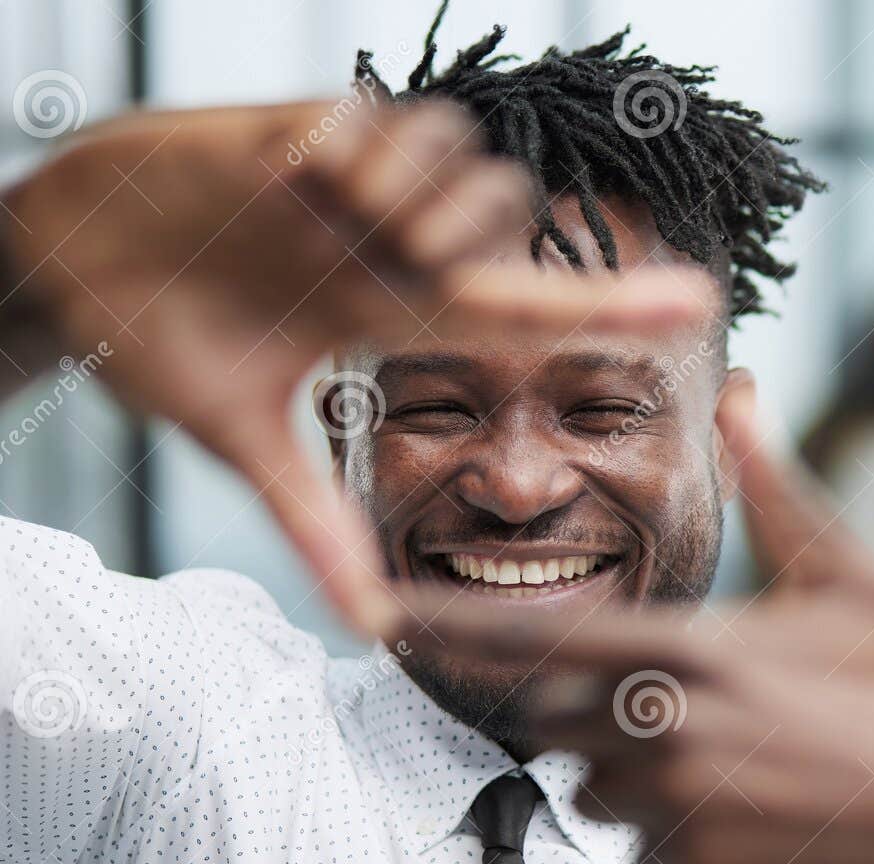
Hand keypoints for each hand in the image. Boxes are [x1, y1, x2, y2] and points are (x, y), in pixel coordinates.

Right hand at [0, 99, 709, 628]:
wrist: (62, 262)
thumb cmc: (157, 341)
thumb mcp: (242, 439)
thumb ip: (314, 521)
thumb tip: (372, 627)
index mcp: (391, 312)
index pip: (526, 308)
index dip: (610, 306)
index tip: (697, 307)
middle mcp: (392, 244)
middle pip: (510, 215)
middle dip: (478, 242)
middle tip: (402, 268)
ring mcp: (355, 184)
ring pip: (466, 156)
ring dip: (423, 199)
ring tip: (345, 224)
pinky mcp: (305, 126)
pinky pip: (384, 116)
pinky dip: (367, 153)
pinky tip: (303, 179)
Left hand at [392, 387, 873, 863]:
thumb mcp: (847, 573)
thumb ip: (772, 486)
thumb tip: (743, 390)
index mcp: (690, 646)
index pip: (532, 638)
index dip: (447, 628)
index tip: (377, 618)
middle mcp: (664, 729)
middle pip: (552, 723)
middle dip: (587, 714)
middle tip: (679, 709)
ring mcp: (677, 809)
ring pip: (597, 793)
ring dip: (640, 779)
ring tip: (746, 763)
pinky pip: (645, 853)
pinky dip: (681, 837)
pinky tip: (761, 813)